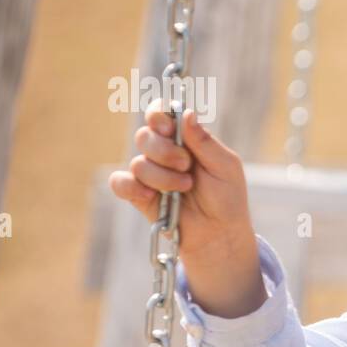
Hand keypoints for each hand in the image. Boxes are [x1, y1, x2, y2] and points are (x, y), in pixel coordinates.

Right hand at [109, 100, 265, 316]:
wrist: (218, 233)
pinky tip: (151, 197)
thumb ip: (205, 141)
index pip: (160, 114)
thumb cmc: (226, 198)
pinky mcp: (139, 194)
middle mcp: (164, 152)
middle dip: (166, 152)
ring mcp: (150, 173)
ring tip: (184, 188)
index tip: (169, 129)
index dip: (158, 115)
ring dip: (162, 177)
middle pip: (145, 135)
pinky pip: (120, 182)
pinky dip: (133, 188)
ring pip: (138, 162)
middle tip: (186, 166)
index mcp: (185, 139)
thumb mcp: (225, 167)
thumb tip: (187, 113)